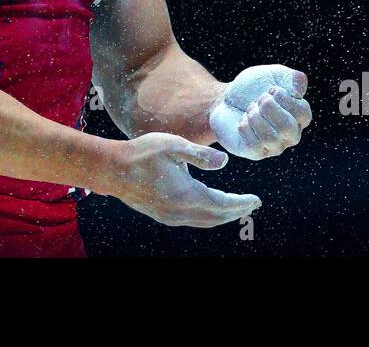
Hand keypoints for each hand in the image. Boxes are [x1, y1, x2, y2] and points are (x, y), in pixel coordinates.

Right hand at [107, 133, 260, 227]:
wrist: (112, 170)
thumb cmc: (141, 153)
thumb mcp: (173, 146)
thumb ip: (200, 155)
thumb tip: (225, 163)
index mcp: (186, 196)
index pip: (222, 204)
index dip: (241, 204)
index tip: (256, 201)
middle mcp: (179, 212)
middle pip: (216, 217)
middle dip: (236, 212)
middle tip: (251, 206)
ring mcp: (169, 216)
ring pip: (204, 221)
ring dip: (222, 216)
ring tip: (235, 208)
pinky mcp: (161, 215)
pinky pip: (192, 220)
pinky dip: (207, 216)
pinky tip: (209, 207)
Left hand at [209, 65, 310, 159]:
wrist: (226, 97)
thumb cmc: (255, 86)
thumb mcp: (275, 74)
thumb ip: (293, 78)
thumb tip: (298, 91)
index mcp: (299, 117)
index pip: (303, 114)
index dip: (285, 99)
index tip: (271, 89)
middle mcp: (290, 135)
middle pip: (287, 128)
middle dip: (268, 108)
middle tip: (259, 99)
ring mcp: (273, 146)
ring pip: (269, 137)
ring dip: (254, 117)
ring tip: (250, 109)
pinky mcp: (254, 152)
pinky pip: (254, 145)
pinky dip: (245, 127)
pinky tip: (243, 120)